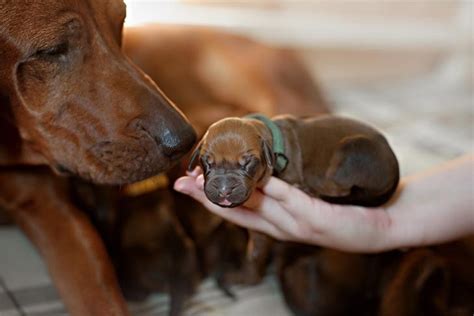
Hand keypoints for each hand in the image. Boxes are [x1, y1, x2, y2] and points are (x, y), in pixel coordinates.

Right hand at [174, 167, 393, 251]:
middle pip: (237, 212)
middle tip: (183, 182)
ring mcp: (298, 225)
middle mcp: (281, 227)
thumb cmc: (341, 209)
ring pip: (259, 208)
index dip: (207, 199)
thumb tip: (264, 163)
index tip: (184, 182)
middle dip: (208, 198)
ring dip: (233, 194)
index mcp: (276, 222)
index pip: (234, 211)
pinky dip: (277, 191)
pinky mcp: (318, 220)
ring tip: (211, 177)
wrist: (381, 224)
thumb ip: (283, 188)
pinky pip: (294, 202)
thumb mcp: (305, 199)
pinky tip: (263, 178)